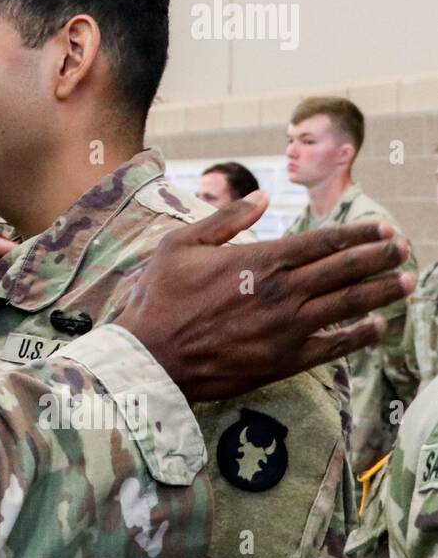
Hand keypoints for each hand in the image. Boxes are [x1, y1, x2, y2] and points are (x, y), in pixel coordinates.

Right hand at [116, 193, 414, 403]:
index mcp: (260, 260)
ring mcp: (288, 328)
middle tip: (405, 249)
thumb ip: (227, 219)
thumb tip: (262, 197)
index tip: (383, 228)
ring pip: (348, 305)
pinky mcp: (286, 360)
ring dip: (381, 292)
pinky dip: (360, 335)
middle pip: (345, 270)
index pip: (324, 242)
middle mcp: (282, 292)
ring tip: (406, 282)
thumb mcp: (181, 244)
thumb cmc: (160, 298)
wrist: (151, 357)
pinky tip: (377, 326)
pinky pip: (334, 346)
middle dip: (381, 257)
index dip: (359, 234)